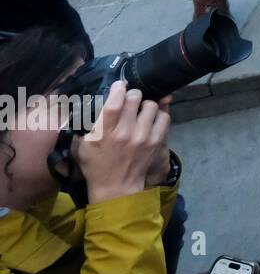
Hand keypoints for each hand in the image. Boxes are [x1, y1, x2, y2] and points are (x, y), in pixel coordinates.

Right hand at [74, 80, 170, 204]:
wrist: (117, 188)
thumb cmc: (96, 166)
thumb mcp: (82, 146)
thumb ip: (85, 125)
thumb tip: (89, 105)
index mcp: (104, 133)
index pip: (114, 103)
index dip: (118, 89)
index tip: (119, 85)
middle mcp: (125, 133)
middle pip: (135, 99)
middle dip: (133, 94)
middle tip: (130, 98)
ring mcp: (144, 137)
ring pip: (151, 105)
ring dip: (146, 105)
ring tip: (141, 110)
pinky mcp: (157, 141)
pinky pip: (164, 117)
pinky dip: (158, 115)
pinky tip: (151, 119)